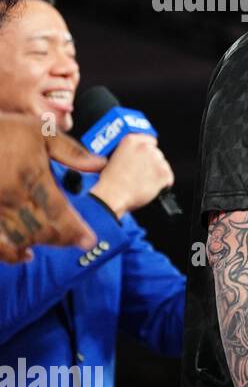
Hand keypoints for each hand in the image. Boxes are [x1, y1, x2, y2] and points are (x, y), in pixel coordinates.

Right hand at [0, 113, 105, 262]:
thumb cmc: (4, 131)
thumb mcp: (40, 131)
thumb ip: (71, 151)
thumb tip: (100, 164)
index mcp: (31, 178)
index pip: (59, 212)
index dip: (75, 230)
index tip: (89, 241)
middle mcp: (12, 197)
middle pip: (43, 230)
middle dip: (63, 239)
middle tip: (77, 240)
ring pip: (22, 238)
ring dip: (41, 243)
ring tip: (57, 240)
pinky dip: (10, 254)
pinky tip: (25, 254)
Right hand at [89, 133, 173, 216]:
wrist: (112, 195)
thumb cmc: (110, 182)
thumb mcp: (113, 158)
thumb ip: (128, 152)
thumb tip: (136, 156)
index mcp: (131, 140)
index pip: (150, 140)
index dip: (148, 150)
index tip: (145, 157)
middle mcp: (145, 147)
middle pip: (157, 154)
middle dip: (151, 163)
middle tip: (141, 173)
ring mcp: (156, 160)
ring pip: (163, 166)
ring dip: (157, 173)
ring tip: (142, 182)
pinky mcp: (164, 173)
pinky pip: (168, 179)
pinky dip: (162, 184)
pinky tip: (149, 187)